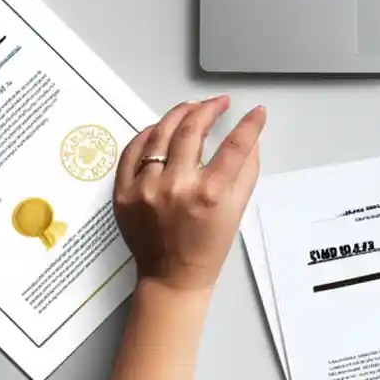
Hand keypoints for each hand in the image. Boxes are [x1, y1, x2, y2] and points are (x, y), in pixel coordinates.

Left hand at [113, 96, 266, 290]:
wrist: (172, 275)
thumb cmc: (208, 245)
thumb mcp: (237, 208)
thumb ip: (247, 169)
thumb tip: (250, 136)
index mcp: (209, 194)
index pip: (235, 146)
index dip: (249, 124)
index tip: (256, 112)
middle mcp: (176, 187)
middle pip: (192, 131)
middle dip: (209, 110)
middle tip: (219, 104)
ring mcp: (145, 189)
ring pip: (160, 134)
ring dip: (178, 115)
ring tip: (192, 108)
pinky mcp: (123, 193)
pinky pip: (132, 151)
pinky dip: (148, 134)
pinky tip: (162, 128)